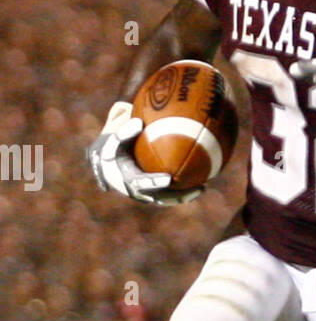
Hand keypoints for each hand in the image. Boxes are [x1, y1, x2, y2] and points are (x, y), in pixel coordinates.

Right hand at [86, 101, 202, 205]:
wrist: (109, 164)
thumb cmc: (114, 147)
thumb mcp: (113, 138)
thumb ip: (124, 130)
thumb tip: (139, 122)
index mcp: (128, 179)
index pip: (142, 183)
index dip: (155, 182)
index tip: (169, 179)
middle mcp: (138, 191)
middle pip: (161, 196)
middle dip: (178, 194)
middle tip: (197, 188)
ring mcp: (147, 195)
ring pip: (168, 199)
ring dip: (184, 195)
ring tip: (202, 187)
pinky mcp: (153, 194)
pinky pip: (170, 195)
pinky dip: (183, 190)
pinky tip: (200, 182)